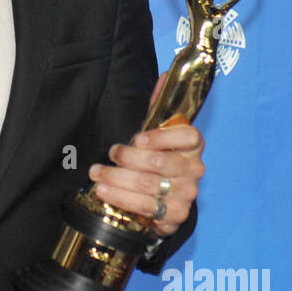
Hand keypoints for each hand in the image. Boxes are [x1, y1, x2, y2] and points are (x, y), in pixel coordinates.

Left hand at [87, 74, 204, 236]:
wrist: (165, 199)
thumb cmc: (158, 160)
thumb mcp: (157, 133)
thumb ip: (159, 106)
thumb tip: (165, 74)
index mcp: (192, 146)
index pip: (188, 137)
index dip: (162, 138)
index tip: (138, 138)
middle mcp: (194, 170)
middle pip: (161, 163)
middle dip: (128, 158)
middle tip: (110, 154)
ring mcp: (186, 194)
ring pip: (149, 185)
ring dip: (117, 179)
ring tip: (97, 173)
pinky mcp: (176, 215)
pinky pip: (146, 207)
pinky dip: (121, 198)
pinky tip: (104, 191)